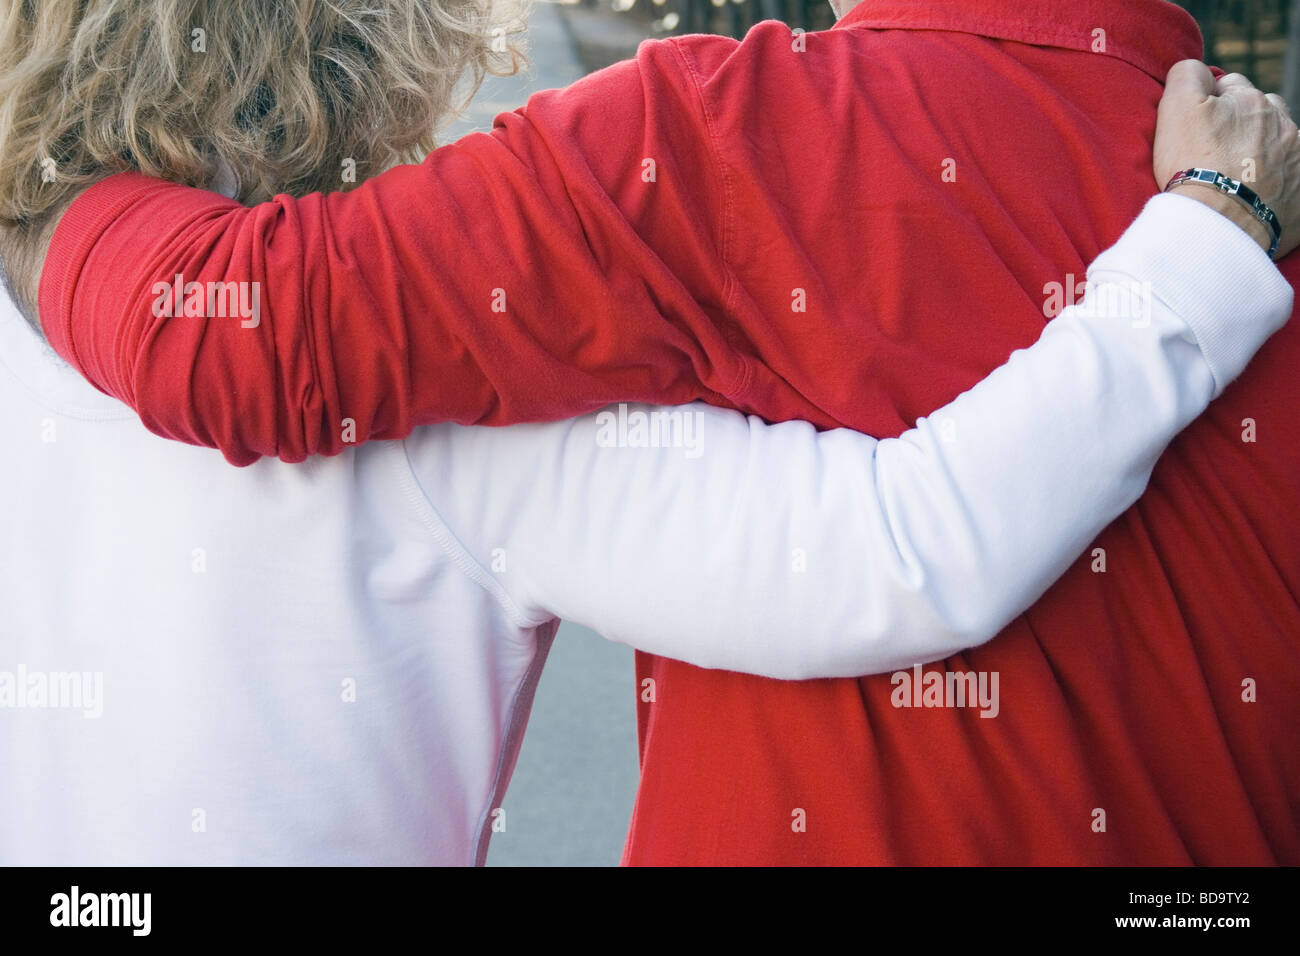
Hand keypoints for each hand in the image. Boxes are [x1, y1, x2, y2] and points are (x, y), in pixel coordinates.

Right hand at [1154, 60, 1299, 257]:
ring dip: (1263, 150)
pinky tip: (1256, 194)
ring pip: (1279, 140)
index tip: (1197, 129)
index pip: (1231, 85)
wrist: (1218, 223)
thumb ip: (1186, 75)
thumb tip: (1197, 70)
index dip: (1210, 103)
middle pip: (1261, 110)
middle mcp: (1281, 122)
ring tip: (1239, 175)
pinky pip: (1292, 175)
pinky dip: (1278, 180)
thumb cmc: (1192, 165)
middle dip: (1243, 123)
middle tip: (1218, 153)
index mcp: (1250, 100)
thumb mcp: (1176, 108)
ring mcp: (1296, 155)